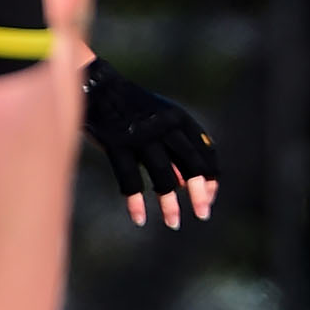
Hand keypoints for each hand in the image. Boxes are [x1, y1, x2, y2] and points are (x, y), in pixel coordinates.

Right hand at [82, 57, 220, 228]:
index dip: (212, 177)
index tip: (210, 197)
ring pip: (164, 176)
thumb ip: (176, 148)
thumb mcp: (162, 120)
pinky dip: (136, 202)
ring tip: (174, 223)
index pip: (207, 153)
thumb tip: (188, 185)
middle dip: (201, 194)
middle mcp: (166, 127)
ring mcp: (141, 135)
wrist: (97, 86)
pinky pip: (130, 179)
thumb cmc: (133, 109)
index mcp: (181, 120)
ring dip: (170, 204)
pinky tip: (140, 219)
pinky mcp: (116, 143)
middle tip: (203, 215)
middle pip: (192, 166)